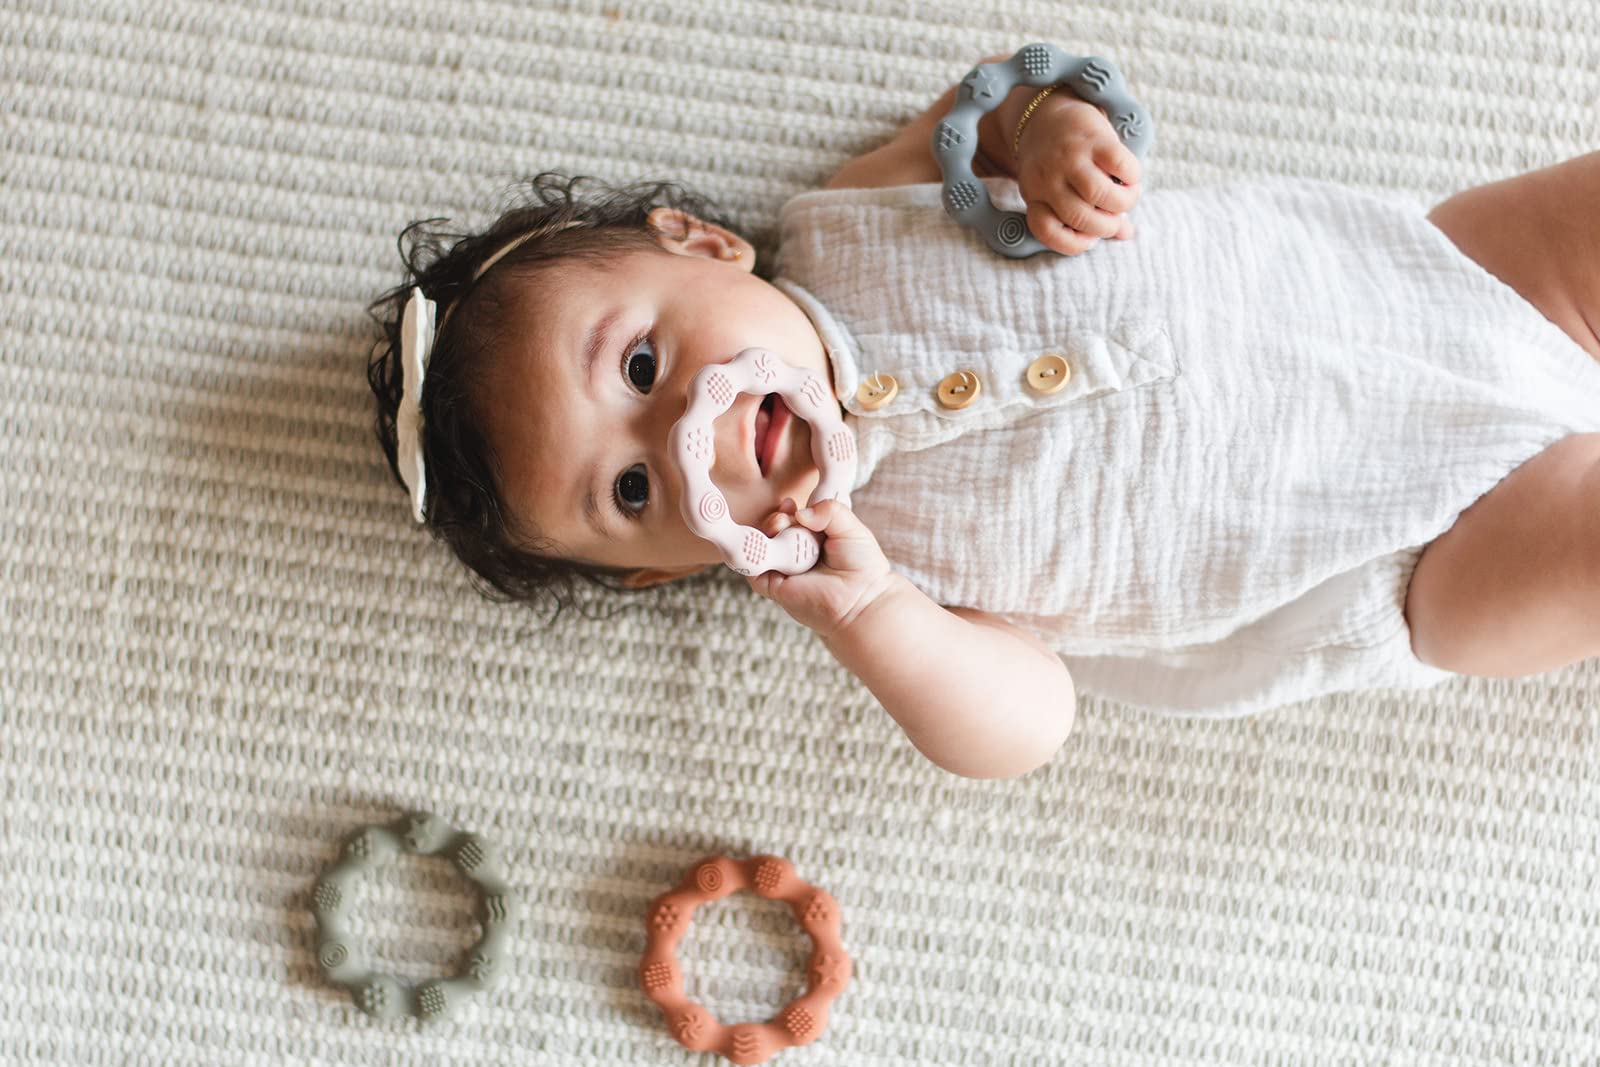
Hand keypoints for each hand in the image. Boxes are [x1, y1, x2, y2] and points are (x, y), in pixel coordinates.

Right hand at [745, 497, 895, 638]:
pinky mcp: (772, 586)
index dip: (785, 511)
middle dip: (774, 519)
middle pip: (771, 530)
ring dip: (764, 531)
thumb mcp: (850, 527)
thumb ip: (830, 510)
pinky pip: (752, 567)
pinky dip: (750, 553)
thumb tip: (800, 512)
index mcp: (810, 540)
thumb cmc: (861, 566)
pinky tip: (764, 543)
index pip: (789, 519)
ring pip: (758, 545)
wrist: (861, 600)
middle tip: (785, 518)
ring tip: (779, 526)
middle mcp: (794, 554)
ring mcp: (782, 569)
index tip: (789, 504)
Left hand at [1014, 94, 1142, 254]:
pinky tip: (1130, 177)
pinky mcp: (1094, 138)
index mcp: (1034, 194)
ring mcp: (1070, 157)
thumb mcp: (1061, 187)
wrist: (1047, 109)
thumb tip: (1127, 233)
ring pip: (1099, 195)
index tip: (1090, 239)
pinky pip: (1119, 166)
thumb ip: (1089, 212)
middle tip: (1117, 216)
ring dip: (1122, 203)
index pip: (1046, 230)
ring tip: (1128, 197)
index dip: (1073, 243)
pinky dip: (1131, 177)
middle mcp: (1047, 178)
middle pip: (1080, 217)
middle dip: (1106, 225)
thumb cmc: (1058, 160)